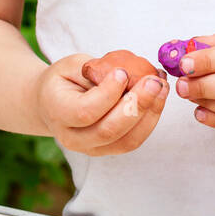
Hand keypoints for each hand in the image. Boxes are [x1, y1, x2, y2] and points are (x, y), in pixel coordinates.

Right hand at [35, 53, 168, 155]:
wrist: (52, 103)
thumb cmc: (64, 79)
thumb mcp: (72, 65)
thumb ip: (95, 70)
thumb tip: (127, 75)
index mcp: (57, 112)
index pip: (85, 111)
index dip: (108, 94)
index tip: (123, 72)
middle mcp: (72, 138)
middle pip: (109, 130)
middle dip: (137, 105)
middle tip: (154, 81)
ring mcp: (91, 148)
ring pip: (126, 140)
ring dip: (149, 114)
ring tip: (162, 87)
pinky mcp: (108, 150)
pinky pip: (133, 140)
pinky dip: (150, 120)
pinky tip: (159, 98)